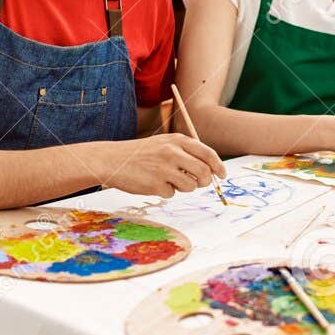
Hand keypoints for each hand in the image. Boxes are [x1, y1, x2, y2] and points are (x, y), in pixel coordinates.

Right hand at [105, 133, 224, 198]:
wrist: (111, 159)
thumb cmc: (141, 154)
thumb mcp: (164, 144)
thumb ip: (186, 153)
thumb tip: (211, 170)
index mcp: (177, 140)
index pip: (208, 153)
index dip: (219, 166)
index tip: (223, 175)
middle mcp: (173, 152)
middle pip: (204, 173)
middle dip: (205, 181)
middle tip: (198, 183)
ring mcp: (164, 169)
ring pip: (191, 186)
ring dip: (184, 187)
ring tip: (168, 180)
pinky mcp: (155, 184)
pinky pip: (172, 194)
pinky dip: (166, 192)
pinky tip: (153, 183)